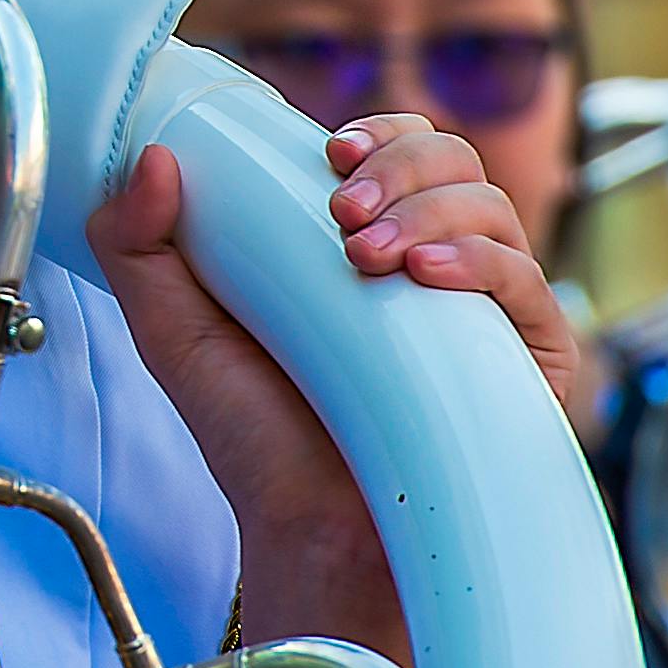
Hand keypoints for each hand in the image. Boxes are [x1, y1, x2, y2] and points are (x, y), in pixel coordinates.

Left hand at [84, 112, 566, 661]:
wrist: (312, 534)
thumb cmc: (254, 437)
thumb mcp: (175, 331)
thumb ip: (139, 244)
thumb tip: (148, 157)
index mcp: (364, 242)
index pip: (398, 149)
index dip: (376, 133)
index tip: (330, 154)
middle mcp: (434, 266)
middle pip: (454, 160)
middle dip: (399, 163)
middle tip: (340, 209)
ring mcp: (485, 312)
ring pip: (492, 207)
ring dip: (428, 208)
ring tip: (367, 255)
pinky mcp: (529, 363)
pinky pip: (529, 283)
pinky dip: (480, 261)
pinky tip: (425, 275)